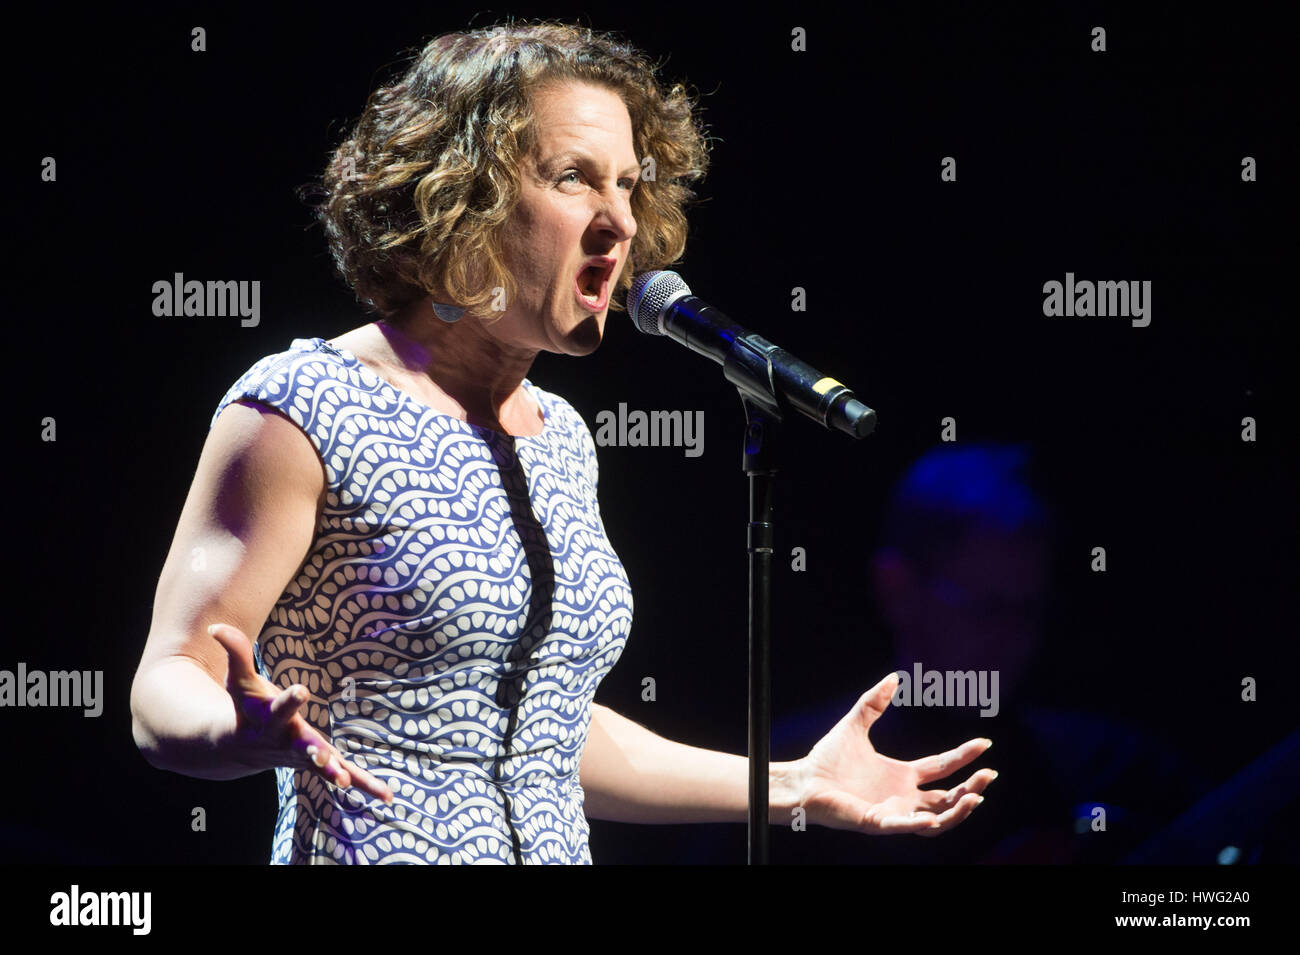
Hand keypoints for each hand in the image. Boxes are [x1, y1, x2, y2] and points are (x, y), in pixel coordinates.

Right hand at [207, 623, 393, 804]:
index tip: (301, 689)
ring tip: (348, 783)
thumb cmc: (243, 706)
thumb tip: (215, 625)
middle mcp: (287, 740)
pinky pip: (345, 774)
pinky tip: (387, 796)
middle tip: (324, 758)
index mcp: (271, 718)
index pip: (282, 707)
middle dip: (314, 752)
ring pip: (323, 767)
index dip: (291, 698)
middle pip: (302, 747)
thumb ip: (235, 652)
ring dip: (336, 774)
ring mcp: (303, 756)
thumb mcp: (239, 679)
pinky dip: (365, 784)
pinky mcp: (320, 763)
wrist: (237, 747)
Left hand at [789, 672, 995, 834]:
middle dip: (971, 787)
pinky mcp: (876, 822)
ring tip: (976, 796)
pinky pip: (903, 827)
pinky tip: (933, 816)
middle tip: (989, 774)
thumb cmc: (827, 758)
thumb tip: (893, 677)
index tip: (985, 743)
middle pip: (948, 797)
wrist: (803, 779)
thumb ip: (874, 702)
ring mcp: (892, 811)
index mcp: (902, 775)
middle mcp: (903, 796)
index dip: (964, 757)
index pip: (942, 768)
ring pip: (936, 819)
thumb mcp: (855, 724)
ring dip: (958, 811)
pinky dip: (920, 824)